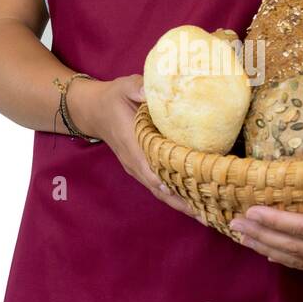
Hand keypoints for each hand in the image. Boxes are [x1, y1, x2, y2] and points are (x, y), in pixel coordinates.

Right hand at [86, 74, 195, 219]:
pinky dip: (176, 195)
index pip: (148, 168)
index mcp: (131, 143)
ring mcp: (137, 167)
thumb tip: (149, 91)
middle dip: (181, 201)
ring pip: (160, 190)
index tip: (185, 192)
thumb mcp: (123, 87)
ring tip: (207, 214)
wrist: (95, 110)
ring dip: (181, 203)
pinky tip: (195, 201)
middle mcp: (134, 161)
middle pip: (158, 187)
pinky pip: (159, 185)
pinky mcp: (142, 168)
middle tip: (207, 214)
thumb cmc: (113, 98)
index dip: (166, 181)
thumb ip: (137, 88)